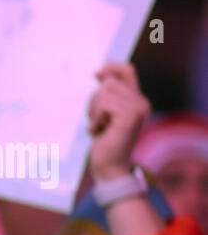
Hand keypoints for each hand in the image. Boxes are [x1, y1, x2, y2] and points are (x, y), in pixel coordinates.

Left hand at [86, 62, 149, 180]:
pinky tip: (98, 132)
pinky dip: (95, 118)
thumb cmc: (105, 142)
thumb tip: (99, 72)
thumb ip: (106, 95)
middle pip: (109, 82)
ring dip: (93, 111)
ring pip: (104, 92)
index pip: (127, 70)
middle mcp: (142, 102)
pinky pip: (104, 104)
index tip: (96, 74)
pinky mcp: (130, 115)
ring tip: (99, 127)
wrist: (110, 167)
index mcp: (137, 100)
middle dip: (94, 101)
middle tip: (97, 121)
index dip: (111, 67)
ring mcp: (138, 108)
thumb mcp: (104, 114)